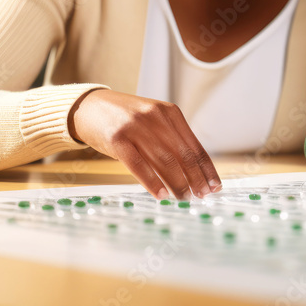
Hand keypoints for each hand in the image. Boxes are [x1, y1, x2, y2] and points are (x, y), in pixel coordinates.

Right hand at [68, 89, 220, 199]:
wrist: (90, 107)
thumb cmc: (125, 119)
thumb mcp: (153, 120)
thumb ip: (171, 139)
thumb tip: (194, 172)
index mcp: (170, 112)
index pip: (195, 145)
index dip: (207, 168)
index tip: (215, 186)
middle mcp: (156, 117)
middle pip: (183, 154)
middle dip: (196, 178)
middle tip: (202, 196)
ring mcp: (136, 127)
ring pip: (164, 161)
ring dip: (177, 183)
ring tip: (184, 198)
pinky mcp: (117, 139)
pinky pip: (139, 165)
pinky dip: (152, 182)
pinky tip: (161, 195)